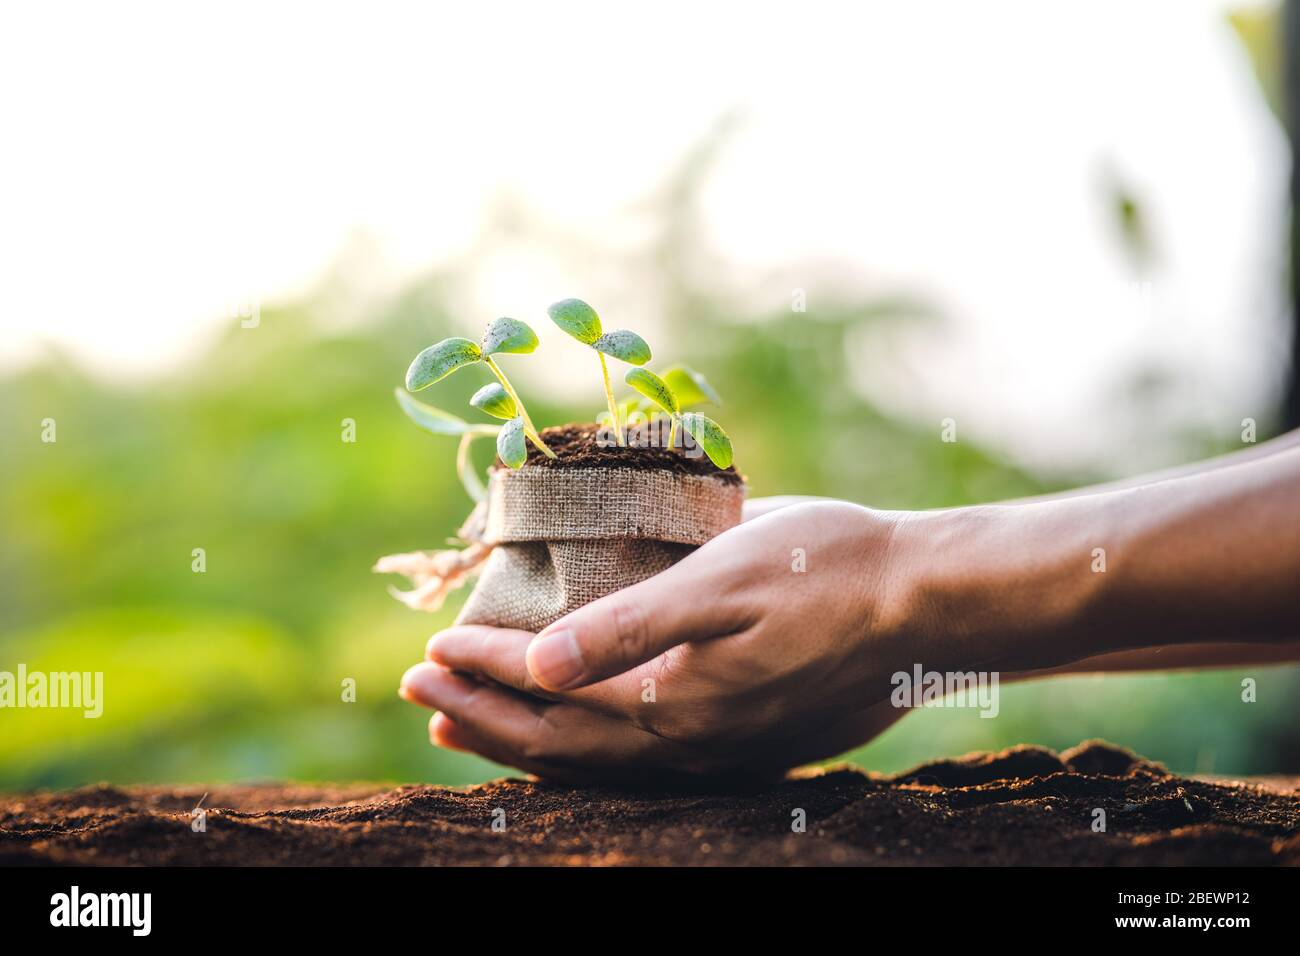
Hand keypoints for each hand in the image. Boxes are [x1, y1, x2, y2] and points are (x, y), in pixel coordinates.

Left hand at [400, 500, 916, 780]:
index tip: (436, 638)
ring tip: (460, 722)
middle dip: (479, 711)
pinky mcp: (739, 745)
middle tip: (417, 685)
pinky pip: (631, 768)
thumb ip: (631, 625)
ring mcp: (714, 751)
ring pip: (590, 764)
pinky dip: (575, 756)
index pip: (551, 689)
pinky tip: (563, 742)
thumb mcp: (725, 577)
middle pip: (556, 742)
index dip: (486, 665)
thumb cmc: (826, 569)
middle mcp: (685, 740)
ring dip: (517, 740)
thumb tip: (541, 661)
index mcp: (673, 698)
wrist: (924, 606)